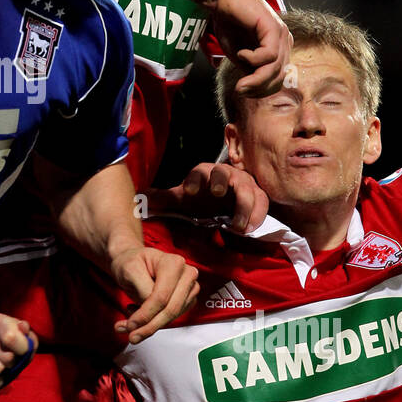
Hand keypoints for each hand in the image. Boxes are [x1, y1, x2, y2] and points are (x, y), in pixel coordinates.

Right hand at [0, 314, 37, 392]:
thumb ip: (28, 335)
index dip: (22, 350)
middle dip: (12, 363)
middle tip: (9, 360)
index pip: (10, 337)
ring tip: (0, 366)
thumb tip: (23, 328)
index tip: (22, 352)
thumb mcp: (24, 339)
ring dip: (2, 373)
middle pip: (7, 358)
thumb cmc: (10, 346)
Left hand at [110, 247, 198, 343]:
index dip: (146, 314)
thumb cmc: (132, 262)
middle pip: (170, 309)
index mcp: (174, 263)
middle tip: (132, 336)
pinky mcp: (187, 301)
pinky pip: (172, 318)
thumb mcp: (130, 270)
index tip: (130, 325)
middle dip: (149, 326)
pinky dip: (154, 323)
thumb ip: (141, 288)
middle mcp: (187, 275)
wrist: (134, 262)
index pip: (162, 297)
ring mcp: (189, 289)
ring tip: (128, 325)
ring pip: (172, 317)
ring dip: (149, 326)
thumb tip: (149, 311)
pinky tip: (139, 317)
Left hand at [154, 162, 268, 233]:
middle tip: (217, 194)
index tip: (188, 190)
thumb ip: (163, 199)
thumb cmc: (202, 197)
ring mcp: (243, 183)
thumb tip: (139, 198)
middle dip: (221, 182)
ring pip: (247, 189)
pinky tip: (250, 229)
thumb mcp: (183, 198)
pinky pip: (262, 202)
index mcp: (204, 172)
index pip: (199, 171)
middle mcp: (224, 174)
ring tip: (238, 227)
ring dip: (244, 207)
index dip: (195, 179)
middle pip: (224, 173)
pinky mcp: (257, 194)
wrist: (224, 196)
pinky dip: (258, 215)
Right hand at [210, 0, 291, 96]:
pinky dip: (253, 59)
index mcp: (278, 48)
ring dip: (256, 79)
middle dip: (259, 89)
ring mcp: (281, 34)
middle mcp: (283, 41)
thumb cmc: (229, 22)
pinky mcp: (273, 27)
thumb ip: (249, 69)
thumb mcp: (239, 54)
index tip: (243, 91)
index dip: (262, 90)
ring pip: (276, 68)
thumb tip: (253, 89)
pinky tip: (241, 54)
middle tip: (240, 90)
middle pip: (279, 76)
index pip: (278, 79)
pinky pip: (269, 55)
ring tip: (240, 81)